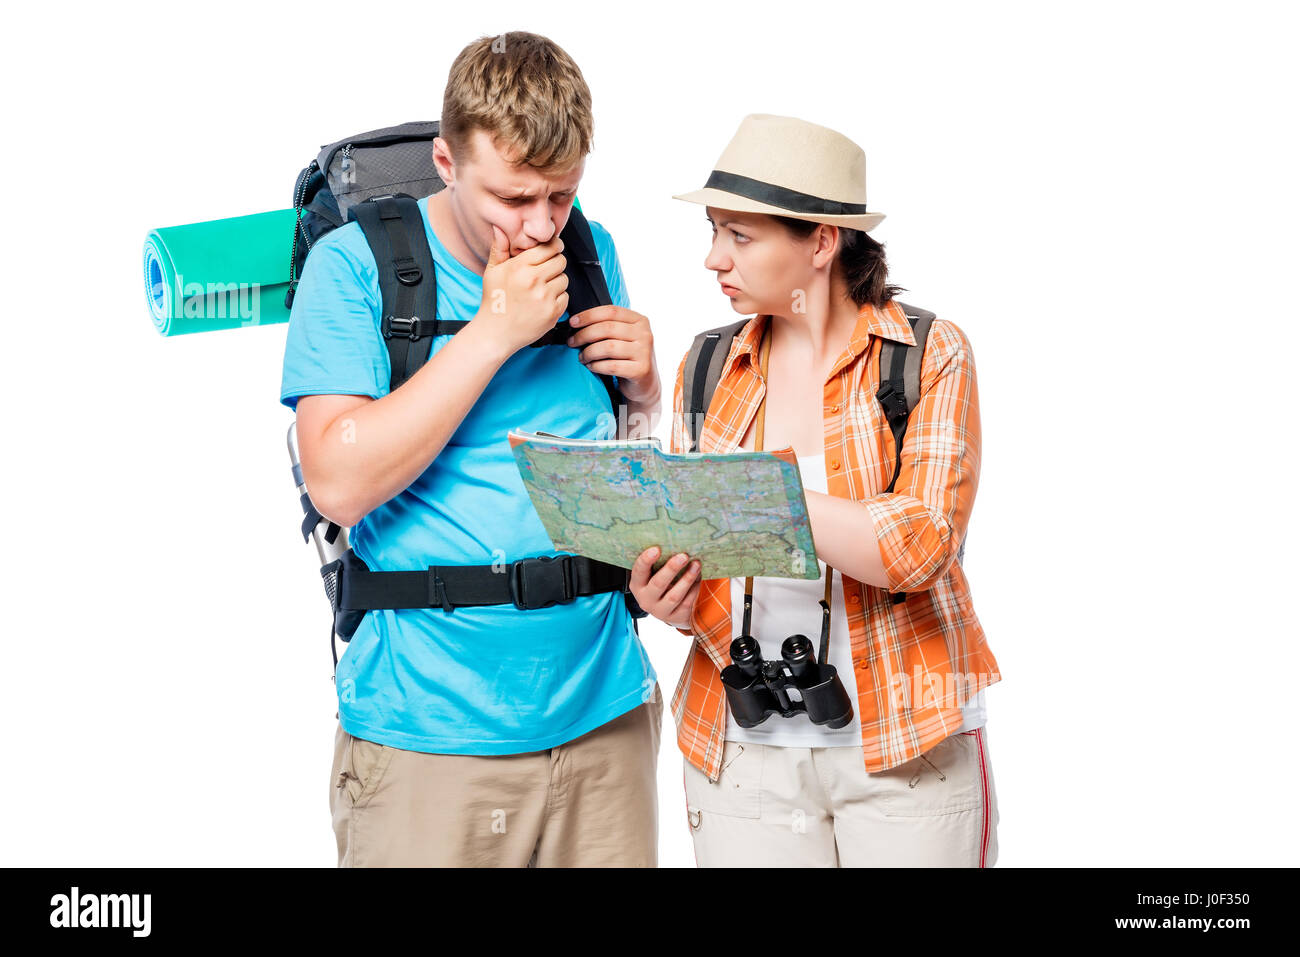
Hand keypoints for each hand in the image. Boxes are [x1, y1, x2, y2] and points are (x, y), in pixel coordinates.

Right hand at [475, 225, 568, 354]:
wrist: (496, 333)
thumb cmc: (494, 300)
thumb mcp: (492, 271)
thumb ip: (499, 248)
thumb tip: (500, 227)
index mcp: (520, 267)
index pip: (549, 247)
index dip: (553, 247)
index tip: (552, 250)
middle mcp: (533, 281)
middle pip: (561, 261)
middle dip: (555, 264)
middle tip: (544, 271)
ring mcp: (544, 298)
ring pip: (564, 279)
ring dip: (556, 282)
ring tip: (540, 289)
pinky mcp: (553, 313)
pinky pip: (565, 297)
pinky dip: (558, 299)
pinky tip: (543, 302)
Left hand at [566, 305, 659, 403]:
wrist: (645, 383)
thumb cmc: (628, 358)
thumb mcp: (623, 337)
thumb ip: (608, 326)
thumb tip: (577, 322)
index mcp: (640, 321)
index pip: (611, 311)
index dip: (588, 315)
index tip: (573, 322)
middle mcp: (645, 334)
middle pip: (607, 328)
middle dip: (584, 335)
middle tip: (572, 342)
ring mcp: (644, 352)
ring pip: (608, 347)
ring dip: (589, 352)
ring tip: (582, 357)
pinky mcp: (641, 370)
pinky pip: (612, 366)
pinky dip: (597, 366)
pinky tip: (591, 366)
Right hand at [629, 546, 701, 630]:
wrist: (670, 610)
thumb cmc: (661, 584)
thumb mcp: (654, 575)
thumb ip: (658, 563)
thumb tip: (673, 541)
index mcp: (638, 585)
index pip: (638, 571)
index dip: (646, 560)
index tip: (656, 549)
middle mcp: (646, 600)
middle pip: (658, 584)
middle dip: (671, 569)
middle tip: (683, 555)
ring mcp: (661, 611)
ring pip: (674, 595)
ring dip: (687, 578)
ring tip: (696, 564)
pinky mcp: (676, 617)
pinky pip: (687, 602)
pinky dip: (694, 588)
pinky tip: (699, 577)